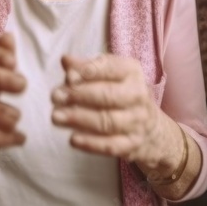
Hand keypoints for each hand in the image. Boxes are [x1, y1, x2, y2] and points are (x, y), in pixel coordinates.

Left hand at [50, 54, 165, 165]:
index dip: (89, 71)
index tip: (68, 75)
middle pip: (108, 95)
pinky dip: (91, 143)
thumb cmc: (121, 93)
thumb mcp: (110, 74)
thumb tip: (66, 61)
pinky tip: (73, 139)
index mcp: (132, 72)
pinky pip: (111, 145)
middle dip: (80, 95)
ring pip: (107, 121)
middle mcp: (138, 96)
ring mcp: (137, 122)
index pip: (111, 68)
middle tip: (56, 96)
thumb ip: (87, 67)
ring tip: (56, 116)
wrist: (151, 127)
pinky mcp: (132, 144)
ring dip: (79, 118)